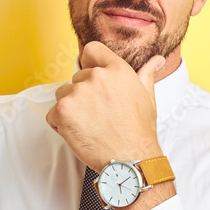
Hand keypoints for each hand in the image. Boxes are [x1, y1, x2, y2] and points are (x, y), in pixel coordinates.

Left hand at [45, 41, 164, 172]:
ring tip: (90, 125)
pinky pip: (52, 114)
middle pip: (77, 78)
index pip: (92, 50)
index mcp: (117, 69)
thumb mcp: (147, 97)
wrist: (130, 159)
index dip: (90, 63)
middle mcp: (96, 76)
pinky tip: (80, 133)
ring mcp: (77, 93)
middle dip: (83, 95)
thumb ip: (146, 73)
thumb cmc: (139, 131)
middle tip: (99, 115)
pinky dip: (61, 125)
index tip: (93, 80)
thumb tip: (157, 60)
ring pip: (63, 95)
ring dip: (71, 109)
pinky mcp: (62, 110)